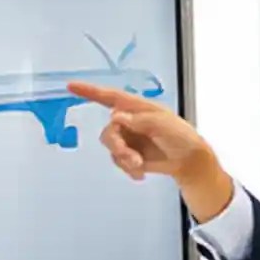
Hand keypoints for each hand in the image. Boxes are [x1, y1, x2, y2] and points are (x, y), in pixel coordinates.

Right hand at [68, 81, 207, 180]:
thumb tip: (116, 116)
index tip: (71, 86)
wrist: (189, 160)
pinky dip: (128, 168)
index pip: (110, 97)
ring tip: (139, 166)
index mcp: (137, 108)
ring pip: (112, 147)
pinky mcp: (129, 154)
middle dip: (118, 146)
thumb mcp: (164, 124)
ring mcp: (128, 138)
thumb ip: (140, 120)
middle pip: (109, 131)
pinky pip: (118, 161)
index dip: (90, 91)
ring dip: (124, 158)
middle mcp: (129, 121)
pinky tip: (141, 174)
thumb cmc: (181, 136)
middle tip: (132, 158)